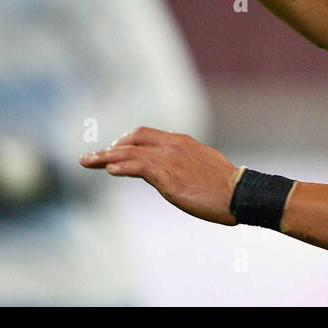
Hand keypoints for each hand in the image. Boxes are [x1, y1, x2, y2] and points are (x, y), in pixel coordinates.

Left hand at [80, 127, 239, 225]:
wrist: (239, 192)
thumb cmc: (224, 184)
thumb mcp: (200, 165)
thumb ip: (181, 162)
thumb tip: (169, 170)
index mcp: (180, 141)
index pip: (144, 135)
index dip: (124, 141)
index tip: (111, 151)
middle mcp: (172, 146)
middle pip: (132, 140)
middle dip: (109, 148)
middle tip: (92, 158)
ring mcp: (170, 160)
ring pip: (130, 153)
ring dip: (105, 158)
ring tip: (88, 162)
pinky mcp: (168, 177)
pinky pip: (138, 167)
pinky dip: (121, 166)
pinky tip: (109, 170)